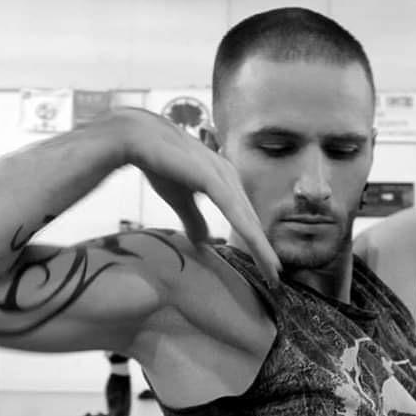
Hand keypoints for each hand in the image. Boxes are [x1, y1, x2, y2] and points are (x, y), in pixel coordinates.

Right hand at [119, 109, 278, 281]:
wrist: (138, 138)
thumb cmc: (159, 164)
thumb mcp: (181, 199)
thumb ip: (194, 219)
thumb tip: (203, 242)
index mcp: (225, 182)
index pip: (244, 219)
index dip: (255, 244)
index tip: (265, 267)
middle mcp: (230, 177)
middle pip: (251, 222)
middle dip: (264, 251)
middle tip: (277, 277)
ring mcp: (223, 176)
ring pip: (247, 220)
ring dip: (261, 247)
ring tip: (273, 270)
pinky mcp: (212, 177)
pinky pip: (233, 210)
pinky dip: (246, 231)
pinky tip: (257, 248)